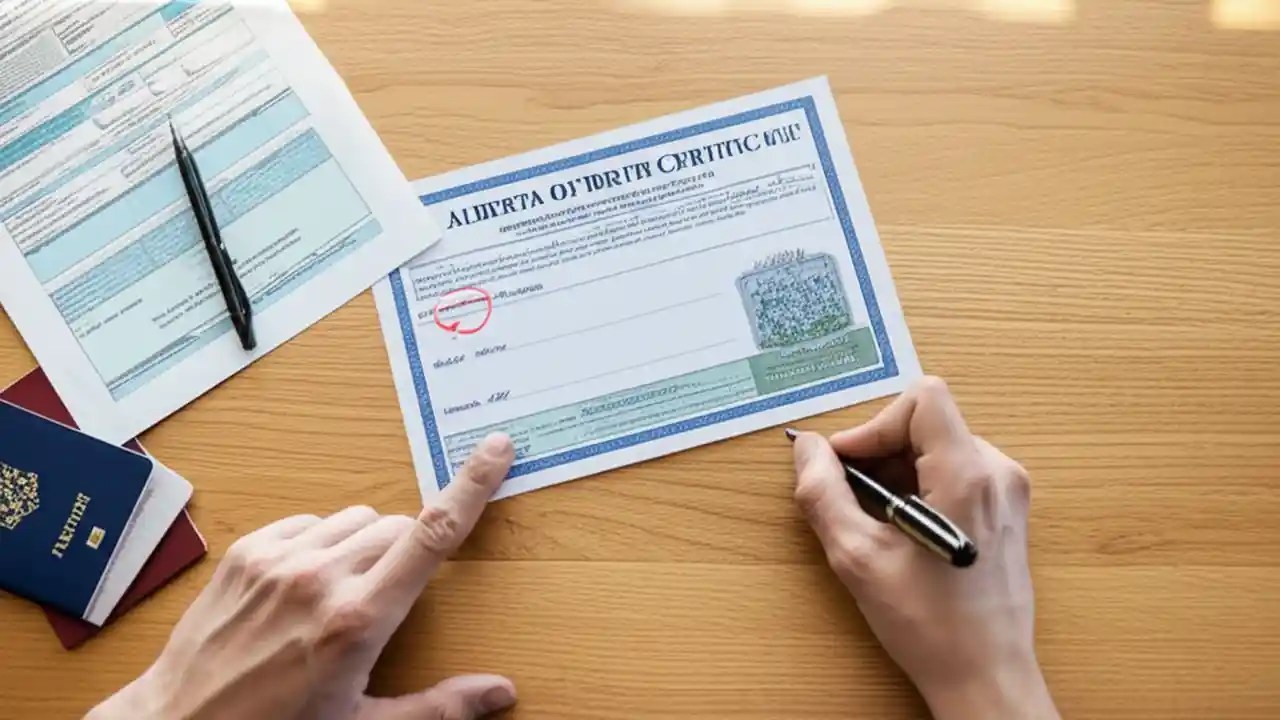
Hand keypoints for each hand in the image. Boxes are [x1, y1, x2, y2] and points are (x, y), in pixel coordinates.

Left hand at [88, 434, 517, 719]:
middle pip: (397, 526)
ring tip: (346, 594)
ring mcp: (278, 559)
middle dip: (410, 549)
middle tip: (392, 597)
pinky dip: (321, 542)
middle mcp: (319, 577)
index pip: (431, 536)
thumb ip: (438, 708)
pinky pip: (308, 521)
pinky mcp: (247, 552)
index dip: (471, 487)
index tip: (495, 450)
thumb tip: (501, 692)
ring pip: (354, 519)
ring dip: (366, 544)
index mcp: (357, 619)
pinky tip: (308, 583)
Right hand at [791, 378, 1058, 719]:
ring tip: (878, 523)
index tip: (845, 464)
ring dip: (896, 473)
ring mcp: (1008, 490)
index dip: (873, 424)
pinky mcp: (1007, 509)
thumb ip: (824, 494)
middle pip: (926, 423)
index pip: (922, 398)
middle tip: (852, 499)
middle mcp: (998, 472)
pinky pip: (955, 471)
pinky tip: (902, 532)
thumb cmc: (930, 626)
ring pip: (938, 447)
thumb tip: (808, 450)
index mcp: (969, 475)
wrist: (986, 675)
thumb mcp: (859, 559)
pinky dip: (919, 487)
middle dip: (879, 453)